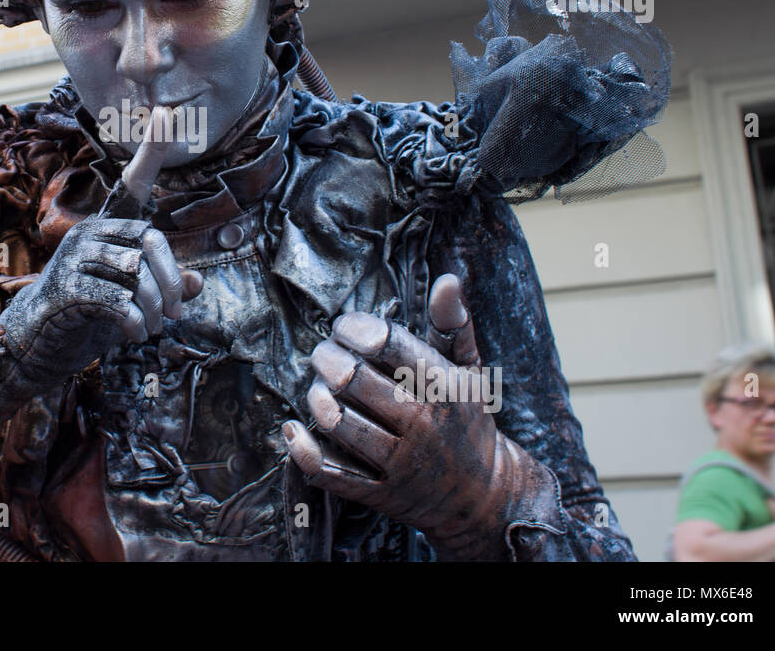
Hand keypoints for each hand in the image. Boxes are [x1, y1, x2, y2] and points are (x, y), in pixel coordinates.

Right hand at [0, 106, 202, 383]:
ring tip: (152, 329)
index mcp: (107, 230)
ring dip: (153, 308)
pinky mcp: (66, 287)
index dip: (151, 152)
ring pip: (135, 271)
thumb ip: (165, 289)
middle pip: (150, 241)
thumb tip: (197, 284)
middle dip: (170, 282)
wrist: (37, 343)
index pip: (133, 184)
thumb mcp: (135, 302)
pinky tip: (134, 334)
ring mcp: (75, 257)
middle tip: (175, 314)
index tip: (165, 113)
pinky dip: (135, 321)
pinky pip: (117, 298)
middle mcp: (90, 233)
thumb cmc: (88, 316)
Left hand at [282, 273, 558, 559]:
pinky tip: (292, 428)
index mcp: (445, 387)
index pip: (387, 344)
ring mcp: (400, 464)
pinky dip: (303, 450)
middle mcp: (423, 425)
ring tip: (318, 386)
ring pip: (338, 422)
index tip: (343, 327)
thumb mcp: (469, 370)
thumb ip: (452, 325)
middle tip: (323, 354)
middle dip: (327, 358)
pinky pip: (330, 473)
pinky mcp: (380, 494)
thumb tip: (447, 279)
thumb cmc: (468, 420)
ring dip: (316, 397)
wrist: (482, 497)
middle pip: (353, 380)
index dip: (354, 328)